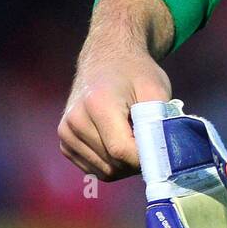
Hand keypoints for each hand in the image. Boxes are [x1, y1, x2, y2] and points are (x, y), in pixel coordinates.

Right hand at [58, 0, 173, 180]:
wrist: (107, 57)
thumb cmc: (136, 71)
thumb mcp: (156, 89)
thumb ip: (159, 122)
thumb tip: (162, 157)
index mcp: (98, 104)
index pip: (121, 150)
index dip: (145, 157)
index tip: (161, 151)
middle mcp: (75, 120)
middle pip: (113, 163)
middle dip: (136, 160)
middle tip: (150, 139)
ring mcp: (66, 132)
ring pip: (104, 171)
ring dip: (124, 164)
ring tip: (134, 136)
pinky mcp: (64, 142)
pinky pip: (94, 168)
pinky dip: (111, 163)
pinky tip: (119, 139)